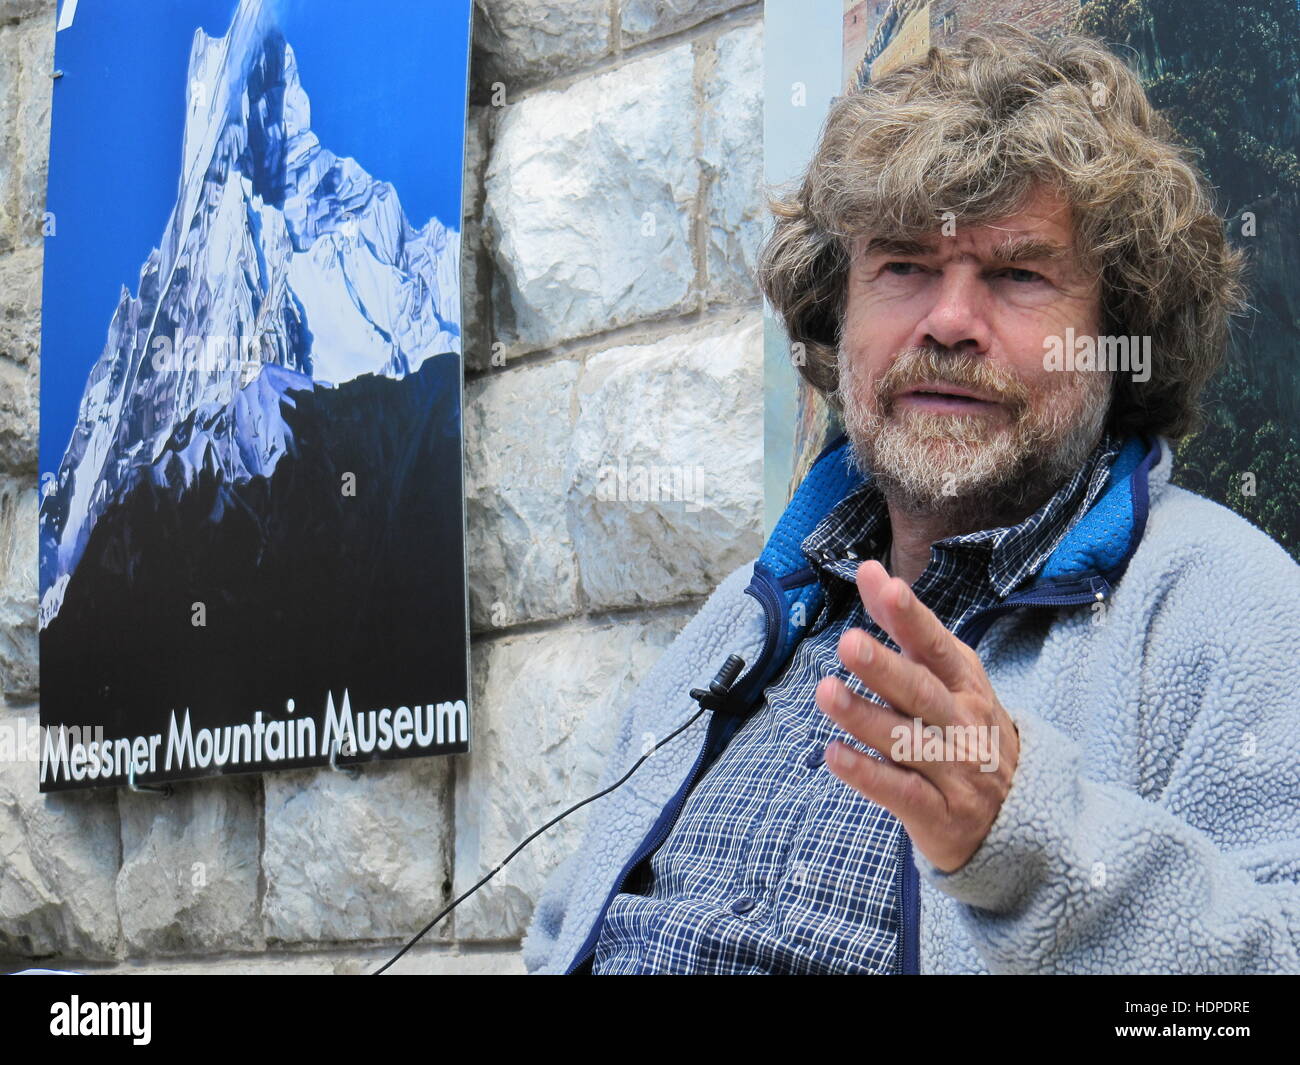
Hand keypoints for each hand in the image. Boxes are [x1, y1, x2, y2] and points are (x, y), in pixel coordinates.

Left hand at [814, 559, 1020, 873]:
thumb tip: (870, 571)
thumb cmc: (969, 732)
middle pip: (920, 692)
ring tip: (826, 692)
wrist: (1021, 819)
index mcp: (965, 685)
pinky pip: (901, 793)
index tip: (885, 586)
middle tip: (850, 644)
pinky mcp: (939, 814)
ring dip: (864, 717)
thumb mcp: (949, 677)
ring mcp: (953, 770)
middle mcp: (962, 724)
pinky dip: (868, 774)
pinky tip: (835, 755)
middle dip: (885, 668)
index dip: (911, 618)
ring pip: (905, 741)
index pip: (936, 646)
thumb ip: (907, 627)